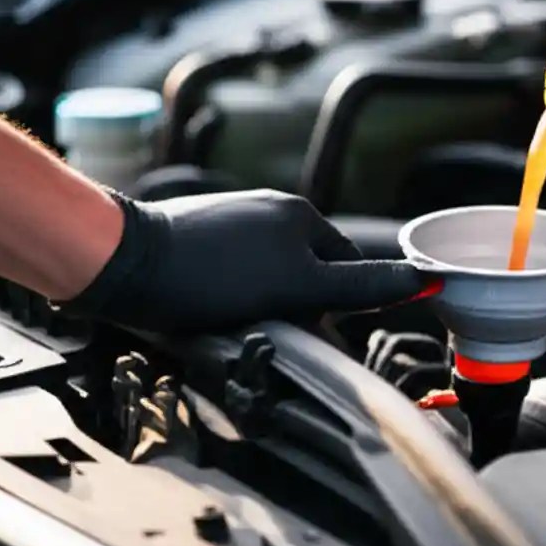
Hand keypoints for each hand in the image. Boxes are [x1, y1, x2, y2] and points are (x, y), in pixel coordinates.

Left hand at [57, 189, 435, 330]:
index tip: (311, 336)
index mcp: (301, 216)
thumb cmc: (212, 276)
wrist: (121, 263)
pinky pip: (230, 273)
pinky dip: (226, 297)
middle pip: (306, 272)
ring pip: (267, 276)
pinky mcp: (194, 235)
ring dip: (261, 305)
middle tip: (269, 333)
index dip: (335, 308)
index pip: (345, 268)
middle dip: (296, 307)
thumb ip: (361, 287)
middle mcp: (269, 210)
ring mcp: (230, 220)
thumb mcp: (299, 288)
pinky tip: (206, 314)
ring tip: (232, 326)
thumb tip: (423, 279)